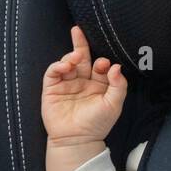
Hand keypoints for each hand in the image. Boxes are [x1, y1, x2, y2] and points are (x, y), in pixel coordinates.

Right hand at [41, 24, 126, 147]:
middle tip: (79, 30)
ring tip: (74, 58)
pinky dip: (57, 66)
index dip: (102, 62)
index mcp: (98, 85)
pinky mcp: (52, 88)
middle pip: (82, 58)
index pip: (100, 66)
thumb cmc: (97, 124)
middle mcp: (82, 82)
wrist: (77, 140)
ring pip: (67, 63)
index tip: (104, 65)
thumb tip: (116, 67)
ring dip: (70, 56)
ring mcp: (67, 84)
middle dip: (81, 44)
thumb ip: (118, 85)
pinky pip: (53, 72)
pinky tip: (64, 65)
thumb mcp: (114, 105)